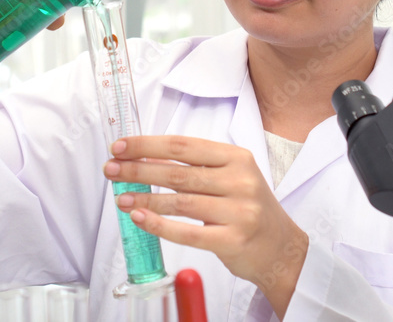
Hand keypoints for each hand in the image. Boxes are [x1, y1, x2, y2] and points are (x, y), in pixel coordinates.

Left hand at [103, 136, 308, 317]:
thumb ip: (194, 168)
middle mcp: (240, 180)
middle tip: (112, 169)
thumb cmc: (248, 210)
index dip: (148, 145)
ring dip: (144, 199)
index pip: (184, 145)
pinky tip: (139, 219)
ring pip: (179, 201)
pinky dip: (159, 225)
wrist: (281, 247)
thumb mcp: (231, 178)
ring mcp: (238, 210)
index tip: (121, 146)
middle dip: (138, 169)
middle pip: (178, 171)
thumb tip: (145, 160)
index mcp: (236, 158)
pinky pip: (187, 231)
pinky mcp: (232, 239)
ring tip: (120, 198)